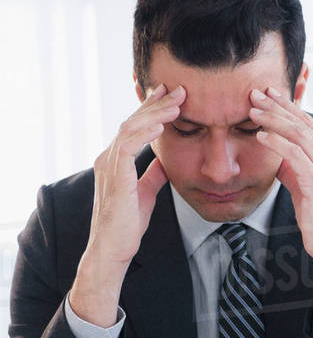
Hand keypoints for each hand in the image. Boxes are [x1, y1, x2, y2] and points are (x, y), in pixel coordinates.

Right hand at [70, 84, 184, 326]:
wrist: (113, 249)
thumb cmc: (127, 225)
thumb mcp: (146, 193)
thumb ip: (152, 174)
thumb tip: (164, 161)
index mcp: (115, 160)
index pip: (134, 127)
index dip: (152, 110)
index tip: (172, 96)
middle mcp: (108, 157)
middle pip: (132, 121)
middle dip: (156, 103)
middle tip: (178, 88)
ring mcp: (108, 165)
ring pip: (131, 128)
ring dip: (155, 113)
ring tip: (176, 102)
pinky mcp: (114, 176)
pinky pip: (128, 146)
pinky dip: (145, 133)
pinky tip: (162, 125)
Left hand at [249, 88, 312, 325]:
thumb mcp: (303, 183)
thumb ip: (292, 164)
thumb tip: (273, 148)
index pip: (307, 122)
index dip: (287, 105)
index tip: (268, 93)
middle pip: (302, 122)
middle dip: (277, 106)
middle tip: (255, 94)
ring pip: (298, 134)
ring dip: (273, 120)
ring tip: (253, 111)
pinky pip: (295, 155)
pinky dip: (276, 143)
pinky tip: (260, 136)